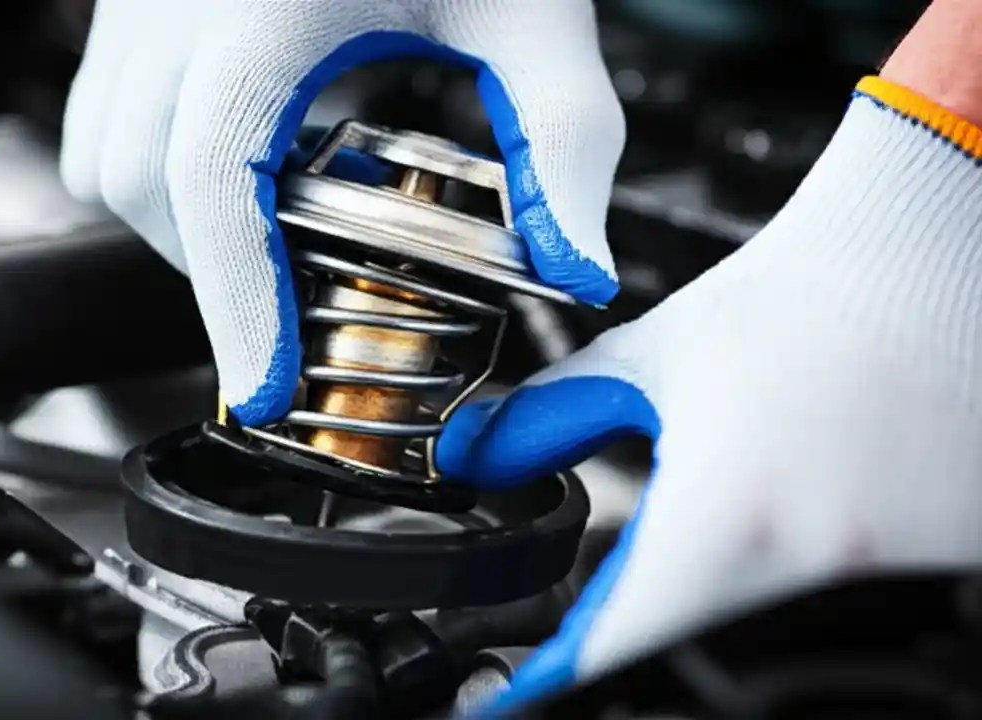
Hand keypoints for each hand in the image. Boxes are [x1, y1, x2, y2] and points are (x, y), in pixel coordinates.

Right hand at [60, 0, 624, 425]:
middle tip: (295, 304)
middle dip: (214, 266)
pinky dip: (159, 170)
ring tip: (270, 235)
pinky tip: (246, 163)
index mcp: (263, 0)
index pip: (213, 179)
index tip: (264, 387)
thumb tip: (577, 264)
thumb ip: (563, 141)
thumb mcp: (531, 8)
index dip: (234, 303)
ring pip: (102, 154)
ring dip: (177, 223)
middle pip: (142, 181)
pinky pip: (101, 109)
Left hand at [437, 72, 981, 713]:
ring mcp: (896, 558)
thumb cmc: (799, 294)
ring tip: (744, 476)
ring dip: (729, 563)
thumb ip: (546, 420)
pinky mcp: (955, 540)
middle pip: (688, 618)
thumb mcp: (649, 358)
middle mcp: (817, 552)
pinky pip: (849, 572)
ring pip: (766, 598)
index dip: (547, 670)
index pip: (611, 639)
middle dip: (636, 599)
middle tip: (602, 577)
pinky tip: (813, 474)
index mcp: (727, 511)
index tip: (507, 689)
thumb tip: (472, 455)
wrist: (928, 245)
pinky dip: (809, 543)